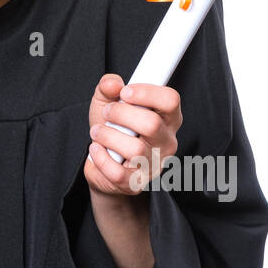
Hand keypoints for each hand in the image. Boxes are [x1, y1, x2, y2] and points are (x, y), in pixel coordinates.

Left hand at [85, 74, 181, 198]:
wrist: (101, 162)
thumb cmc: (112, 129)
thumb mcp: (107, 101)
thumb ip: (108, 86)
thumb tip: (112, 84)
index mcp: (166, 118)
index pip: (171, 101)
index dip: (147, 93)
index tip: (125, 91)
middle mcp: (166, 141)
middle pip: (152, 124)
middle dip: (121, 114)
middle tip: (107, 113)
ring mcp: (154, 164)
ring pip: (135, 149)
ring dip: (108, 136)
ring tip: (98, 132)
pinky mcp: (137, 183)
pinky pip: (119, 173)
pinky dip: (101, 159)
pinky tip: (96, 149)